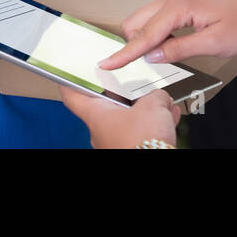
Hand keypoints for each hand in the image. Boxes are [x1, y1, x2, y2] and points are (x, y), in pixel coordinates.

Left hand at [58, 86, 180, 147]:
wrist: (156, 161)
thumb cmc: (143, 142)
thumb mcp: (152, 105)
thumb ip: (155, 95)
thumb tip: (160, 97)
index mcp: (96, 115)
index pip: (73, 96)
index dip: (69, 84)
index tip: (67, 75)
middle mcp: (101, 131)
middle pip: (106, 107)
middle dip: (122, 96)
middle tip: (132, 84)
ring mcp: (115, 143)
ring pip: (127, 121)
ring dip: (143, 112)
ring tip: (160, 103)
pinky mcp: (131, 150)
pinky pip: (140, 134)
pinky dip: (153, 126)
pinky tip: (168, 119)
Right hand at [96, 0, 236, 69]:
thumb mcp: (214, 44)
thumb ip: (179, 50)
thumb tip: (152, 56)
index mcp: (179, 5)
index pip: (144, 35)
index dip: (125, 53)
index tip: (107, 64)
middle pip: (136, 23)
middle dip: (133, 45)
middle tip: (141, 66)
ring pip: (145, 20)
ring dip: (146, 40)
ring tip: (160, 58)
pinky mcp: (183, 2)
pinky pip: (157, 18)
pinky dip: (157, 34)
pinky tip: (169, 46)